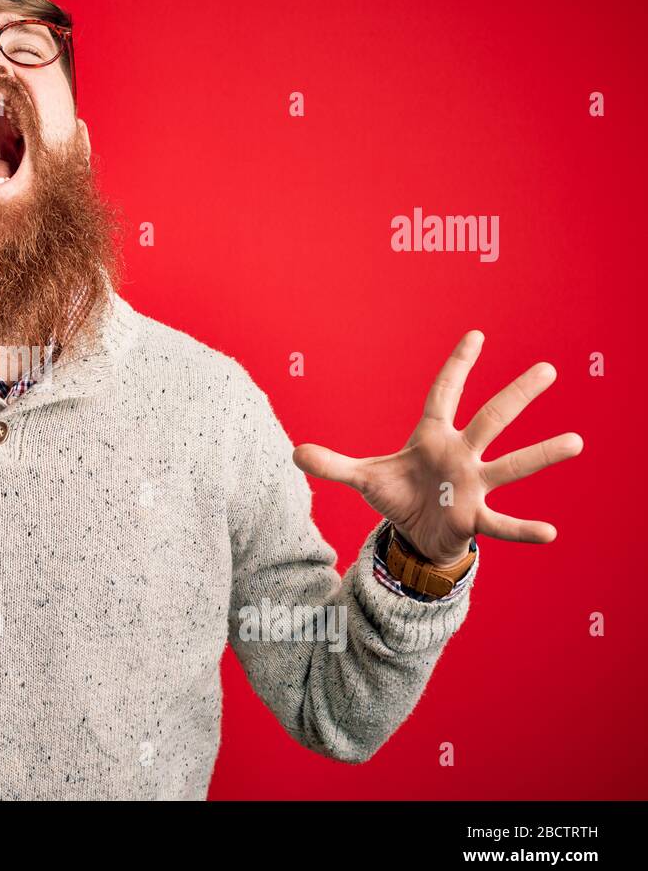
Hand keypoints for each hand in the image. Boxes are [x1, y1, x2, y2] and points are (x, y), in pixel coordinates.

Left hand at [291, 331, 582, 565]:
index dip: (457, 366)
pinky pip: (504, 525)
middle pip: (490, 419)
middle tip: (548, 368)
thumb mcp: (362, 478)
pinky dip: (525, 529)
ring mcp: (472, 486)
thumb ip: (332, 464)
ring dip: (541, 454)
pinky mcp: (475, 519)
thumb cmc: (399, 495)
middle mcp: (460, 455)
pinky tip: (551, 532)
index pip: (444, 394)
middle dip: (516, 395)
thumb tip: (295, 452)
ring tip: (576, 441)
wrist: (415, 534)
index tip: (476, 335)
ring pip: (511, 466)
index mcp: (432, 438)